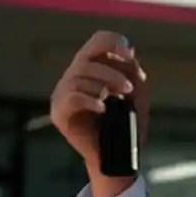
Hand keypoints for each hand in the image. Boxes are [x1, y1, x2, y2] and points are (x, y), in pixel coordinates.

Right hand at [49, 30, 149, 196]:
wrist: (115, 154)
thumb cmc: (124, 123)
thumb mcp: (136, 95)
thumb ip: (133, 73)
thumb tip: (130, 55)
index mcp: (92, 67)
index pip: (97, 41)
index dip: (113, 42)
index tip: (130, 54)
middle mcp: (74, 75)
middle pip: (87, 58)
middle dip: (111, 71)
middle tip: (128, 88)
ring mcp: (63, 93)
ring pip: (79, 76)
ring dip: (104, 85)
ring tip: (119, 100)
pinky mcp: (59, 112)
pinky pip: (72, 98)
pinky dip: (89, 100)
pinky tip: (102, 108)